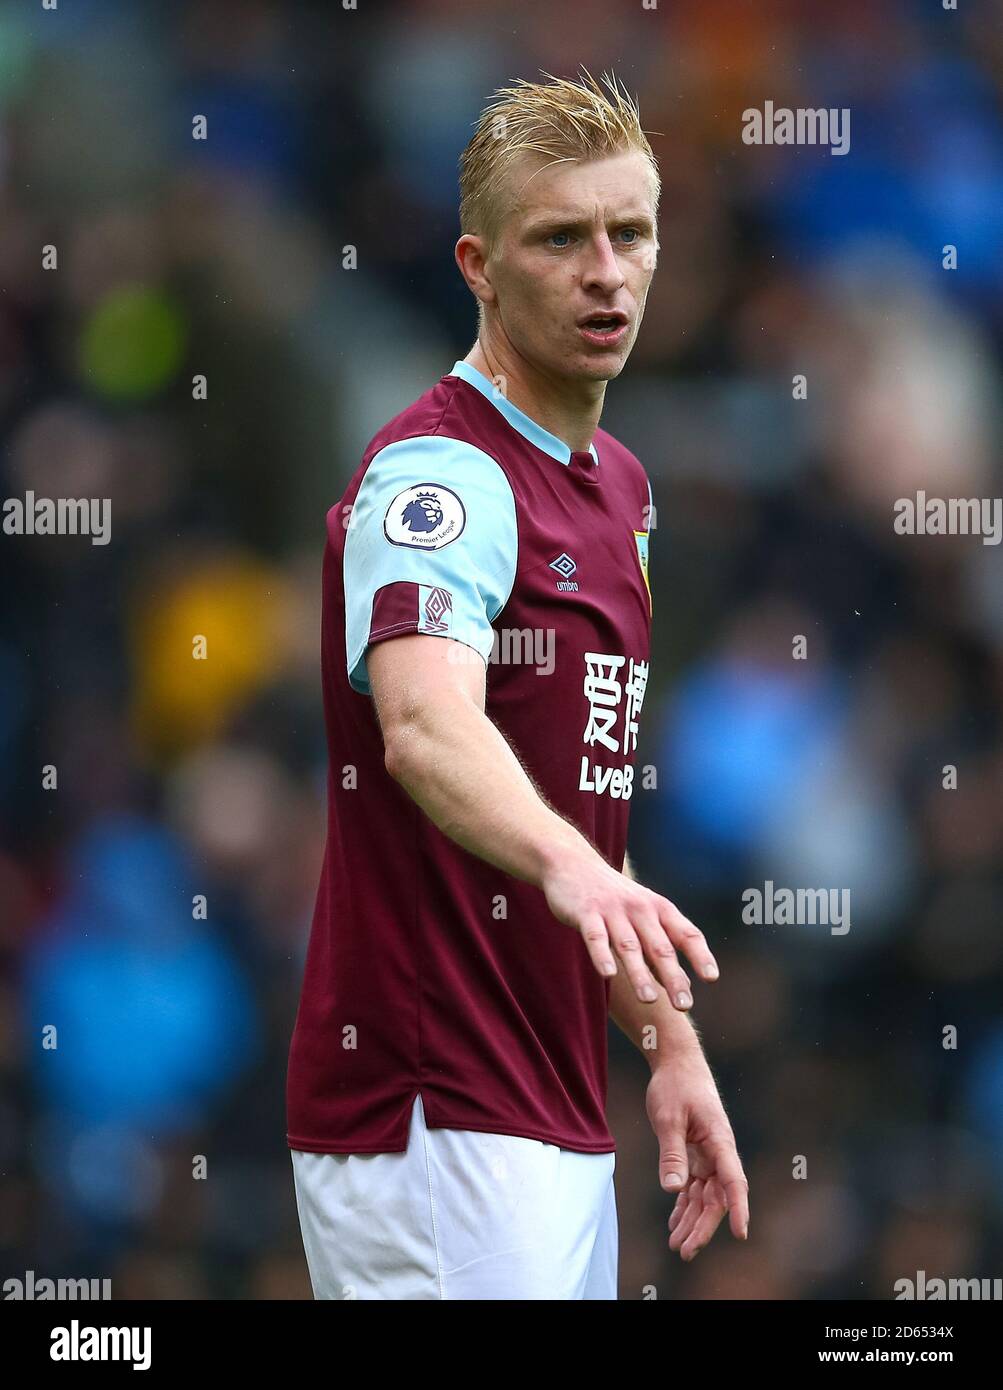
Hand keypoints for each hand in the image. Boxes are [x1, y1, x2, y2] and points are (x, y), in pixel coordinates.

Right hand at [542, 846, 717, 1005]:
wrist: (574, 863)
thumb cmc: (614, 898)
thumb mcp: (643, 917)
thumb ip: (661, 950)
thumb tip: (684, 985)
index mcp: (660, 909)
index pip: (686, 933)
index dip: (700, 955)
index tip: (711, 978)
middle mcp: (640, 909)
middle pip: (660, 947)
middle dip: (673, 977)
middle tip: (683, 1004)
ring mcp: (613, 910)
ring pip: (629, 946)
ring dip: (640, 973)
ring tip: (649, 1000)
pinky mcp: (586, 913)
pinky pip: (595, 937)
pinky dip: (602, 955)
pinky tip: (608, 975)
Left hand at [646, 1058, 748, 1259]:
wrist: (676, 1063)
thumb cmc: (675, 1085)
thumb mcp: (668, 1117)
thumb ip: (672, 1153)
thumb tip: (674, 1189)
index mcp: (719, 1141)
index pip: (734, 1181)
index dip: (738, 1208)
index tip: (741, 1233)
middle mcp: (718, 1152)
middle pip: (717, 1197)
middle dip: (703, 1226)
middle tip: (684, 1251)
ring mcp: (708, 1154)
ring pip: (704, 1196)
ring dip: (692, 1221)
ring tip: (677, 1245)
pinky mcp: (695, 1154)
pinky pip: (693, 1186)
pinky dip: (684, 1205)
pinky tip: (674, 1223)